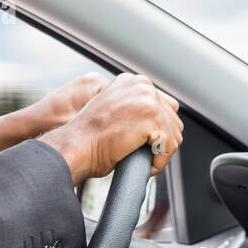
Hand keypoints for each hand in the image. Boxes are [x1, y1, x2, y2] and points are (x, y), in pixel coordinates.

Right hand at [39, 73, 182, 181]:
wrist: (73, 148)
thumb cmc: (86, 139)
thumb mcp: (112, 112)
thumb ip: (133, 108)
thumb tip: (155, 122)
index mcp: (131, 81)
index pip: (164, 105)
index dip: (156, 129)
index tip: (143, 142)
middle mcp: (141, 85)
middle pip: (172, 119)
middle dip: (160, 141)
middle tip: (141, 154)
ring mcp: (148, 100)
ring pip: (174, 133)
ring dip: (161, 152)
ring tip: (141, 160)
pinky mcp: (151, 119)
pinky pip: (170, 146)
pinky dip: (160, 162)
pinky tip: (145, 166)